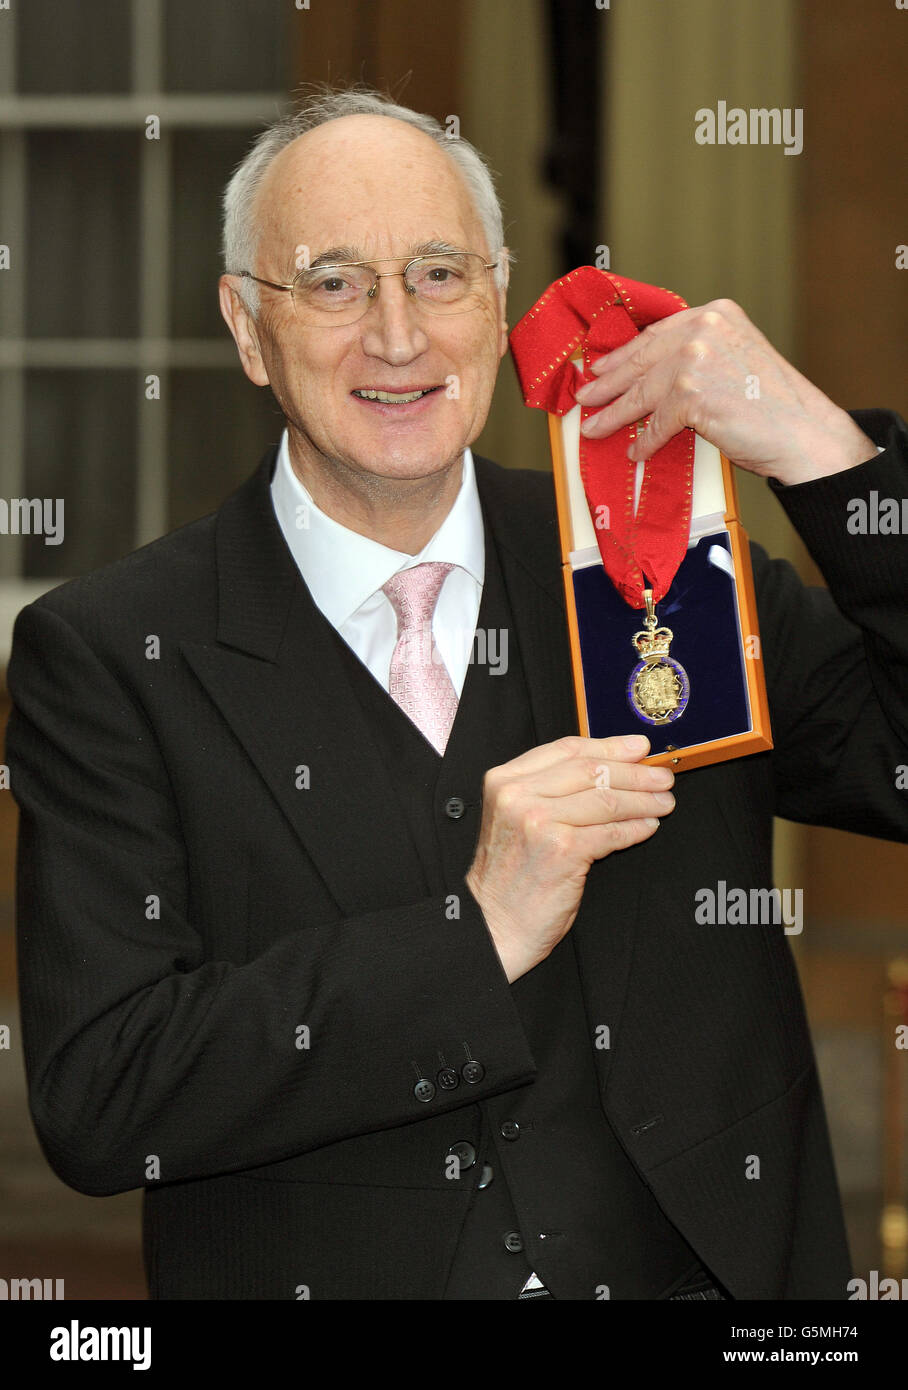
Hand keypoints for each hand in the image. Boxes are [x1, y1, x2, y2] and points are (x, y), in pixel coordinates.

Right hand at [465, 734, 674, 982]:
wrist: (493, 923)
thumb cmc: (510, 876)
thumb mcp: (516, 818)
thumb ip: (549, 790)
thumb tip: (610, 767)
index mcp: (505, 780)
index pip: (567, 749)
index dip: (610, 746)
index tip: (638, 748)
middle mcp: (518, 795)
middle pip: (591, 770)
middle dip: (635, 772)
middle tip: (661, 777)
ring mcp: (538, 821)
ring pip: (606, 799)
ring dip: (643, 800)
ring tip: (663, 802)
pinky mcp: (561, 850)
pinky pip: (611, 832)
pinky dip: (636, 828)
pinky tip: (648, 827)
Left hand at [574, 298, 876, 486]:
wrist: (804, 432)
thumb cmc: (772, 405)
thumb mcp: (734, 359)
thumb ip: (699, 356)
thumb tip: (651, 377)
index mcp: (715, 314)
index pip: (656, 334)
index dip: (624, 353)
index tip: (602, 366)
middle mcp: (704, 328)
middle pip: (642, 359)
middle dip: (608, 382)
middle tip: (585, 397)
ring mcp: (696, 360)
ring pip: (642, 392)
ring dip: (614, 414)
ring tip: (594, 428)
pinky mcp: (691, 394)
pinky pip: (657, 423)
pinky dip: (645, 440)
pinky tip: (636, 451)